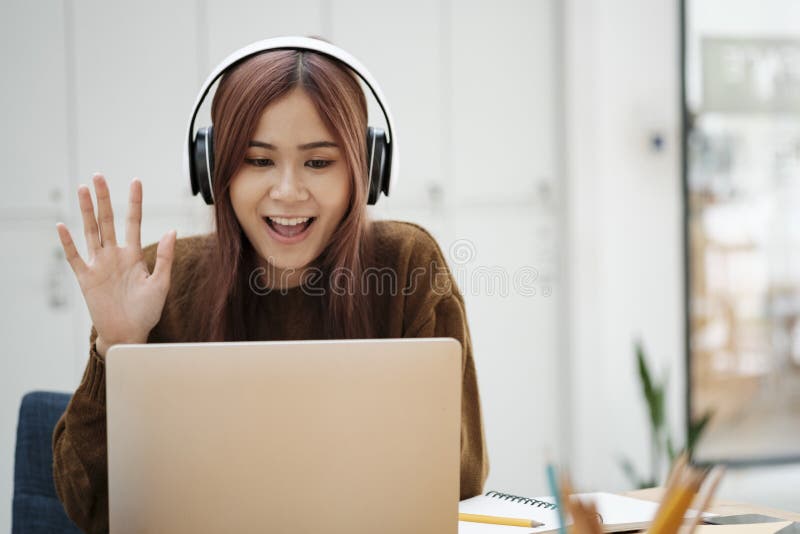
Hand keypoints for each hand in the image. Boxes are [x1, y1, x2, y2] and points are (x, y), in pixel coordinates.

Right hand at [56, 173, 176, 356]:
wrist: (130, 334)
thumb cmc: (147, 312)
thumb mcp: (161, 283)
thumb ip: (165, 257)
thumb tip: (172, 230)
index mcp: (134, 255)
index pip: (133, 222)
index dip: (134, 202)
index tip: (135, 181)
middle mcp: (114, 255)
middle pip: (108, 221)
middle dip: (104, 198)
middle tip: (99, 176)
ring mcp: (99, 265)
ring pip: (91, 232)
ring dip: (86, 211)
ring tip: (82, 189)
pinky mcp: (86, 279)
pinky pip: (75, 257)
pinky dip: (68, 242)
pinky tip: (62, 226)